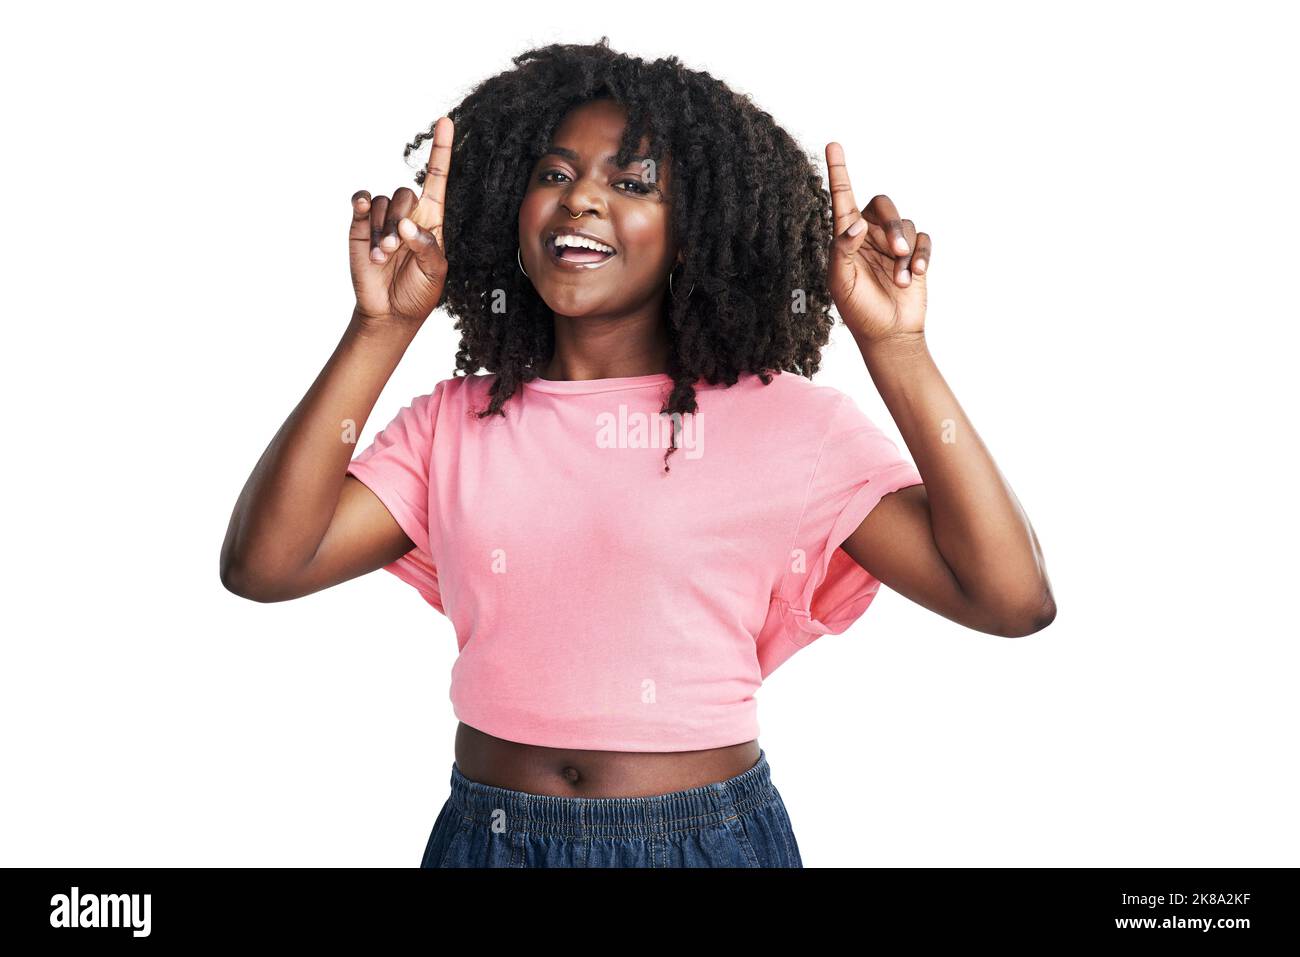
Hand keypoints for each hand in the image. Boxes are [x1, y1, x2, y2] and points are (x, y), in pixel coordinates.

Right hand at [349, 116, 453, 325]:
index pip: (437, 179)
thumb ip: (427, 246)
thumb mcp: (436, 272)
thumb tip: (405, 226)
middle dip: (402, 220)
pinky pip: (362, 203)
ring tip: (385, 255)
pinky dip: (362, 204)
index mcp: (432, 221)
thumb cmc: (419, 291)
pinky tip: (362, 209)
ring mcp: (383, 219)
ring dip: (384, 228)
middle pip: (406, 194)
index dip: (441, 151)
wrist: (390, 312)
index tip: (445, 121)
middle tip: (398, 248)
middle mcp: (408, 215)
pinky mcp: (361, 226)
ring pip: (384, 202)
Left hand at [824, 141, 931, 344]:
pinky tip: (914, 275)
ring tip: (901, 278)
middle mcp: (869, 235)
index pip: (842, 199)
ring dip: (905, 251)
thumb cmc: (858, 310)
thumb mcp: (841, 282)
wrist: (888, 334)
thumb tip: (856, 224)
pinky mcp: (914, 254)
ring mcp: (893, 244)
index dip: (839, 172)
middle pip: (882, 206)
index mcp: (846, 238)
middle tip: (895, 253)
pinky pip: (922, 239)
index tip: (833, 145)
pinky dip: (920, 255)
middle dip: (891, 226)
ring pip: (904, 224)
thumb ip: (843, 250)